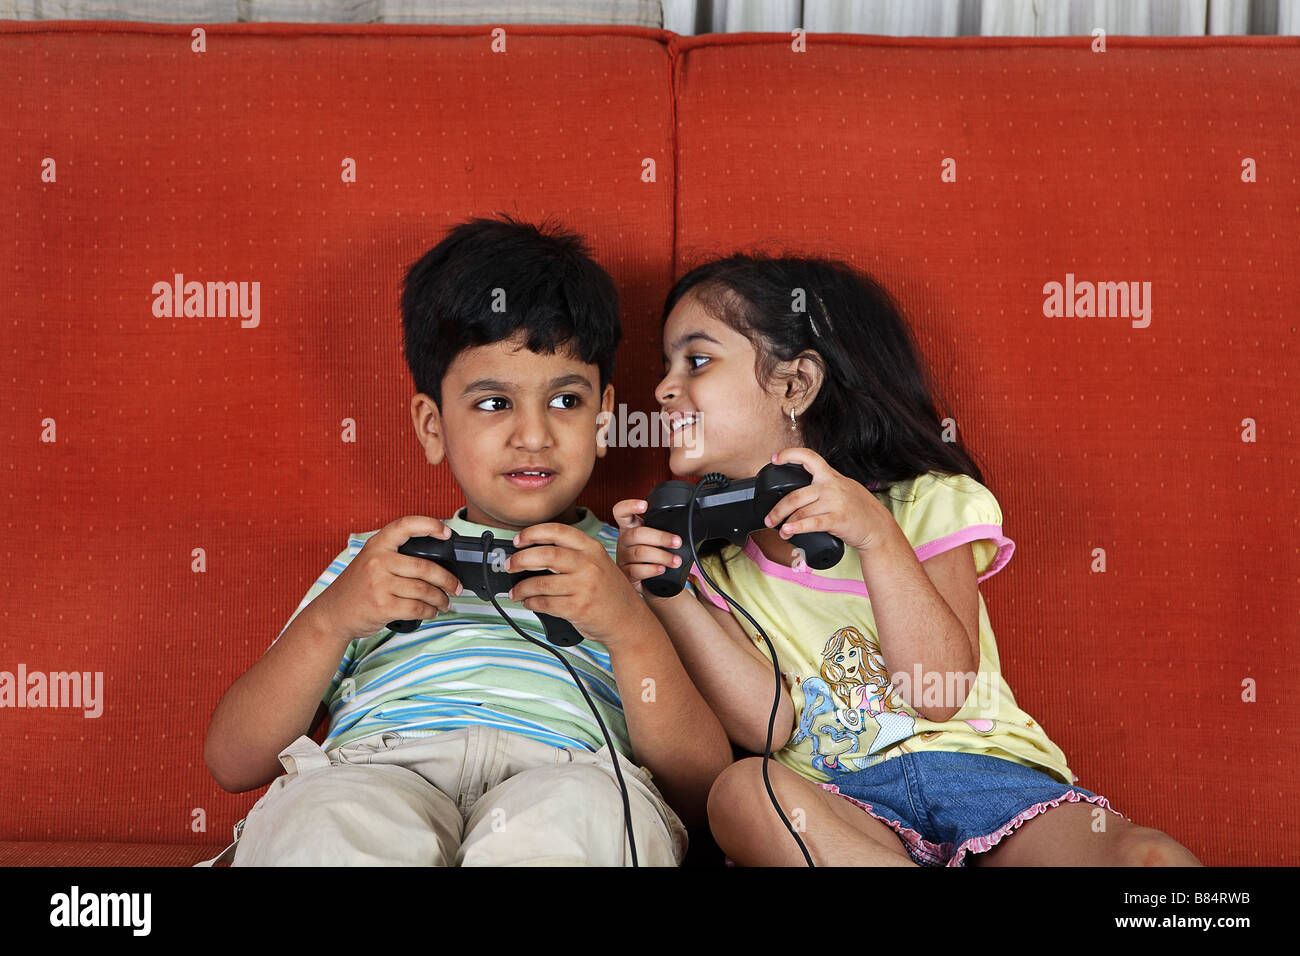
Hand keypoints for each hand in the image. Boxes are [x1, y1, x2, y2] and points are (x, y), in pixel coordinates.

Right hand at [305, 515, 462, 642]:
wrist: (332, 614)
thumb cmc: (357, 588)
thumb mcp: (370, 562)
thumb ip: (395, 557)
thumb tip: (436, 562)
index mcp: (376, 545)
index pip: (405, 525)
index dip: (430, 525)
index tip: (447, 533)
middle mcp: (377, 561)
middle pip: (425, 567)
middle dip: (448, 579)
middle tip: (457, 586)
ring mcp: (379, 584)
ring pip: (424, 590)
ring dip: (440, 599)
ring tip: (445, 602)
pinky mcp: (382, 606)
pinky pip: (417, 608)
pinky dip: (429, 611)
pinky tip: (431, 611)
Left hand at [506, 521, 650, 646]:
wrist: (629, 620)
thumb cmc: (609, 592)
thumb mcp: (598, 564)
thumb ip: (573, 555)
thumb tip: (532, 553)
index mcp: (592, 548)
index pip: (558, 531)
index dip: (533, 533)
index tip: (518, 540)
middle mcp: (589, 564)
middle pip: (545, 555)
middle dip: (520, 560)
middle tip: (510, 565)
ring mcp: (584, 586)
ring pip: (540, 583)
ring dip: (521, 588)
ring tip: (516, 591)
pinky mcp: (578, 608)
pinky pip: (545, 603)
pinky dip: (531, 603)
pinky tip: (530, 602)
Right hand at [612, 498, 685, 597]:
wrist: (651, 581)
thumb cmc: (655, 554)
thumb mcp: (656, 538)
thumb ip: (665, 529)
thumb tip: (693, 526)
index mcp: (630, 527)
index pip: (621, 511)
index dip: (630, 506)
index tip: (644, 505)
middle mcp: (624, 540)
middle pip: (637, 534)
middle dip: (661, 537)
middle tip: (678, 542)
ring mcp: (623, 557)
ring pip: (639, 553)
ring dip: (662, 556)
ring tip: (676, 561)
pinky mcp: (626, 574)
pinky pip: (637, 571)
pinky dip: (652, 570)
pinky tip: (662, 569)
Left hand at [763, 448, 891, 552]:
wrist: (878, 526)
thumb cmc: (859, 508)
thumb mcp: (843, 487)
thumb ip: (824, 485)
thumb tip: (799, 489)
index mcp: (830, 476)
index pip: (809, 457)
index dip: (789, 455)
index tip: (774, 459)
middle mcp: (831, 486)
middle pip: (795, 495)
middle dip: (777, 509)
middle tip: (769, 519)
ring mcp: (835, 502)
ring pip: (801, 511)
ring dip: (785, 523)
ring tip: (780, 531)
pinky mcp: (838, 519)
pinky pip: (812, 523)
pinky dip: (797, 528)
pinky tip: (788, 532)